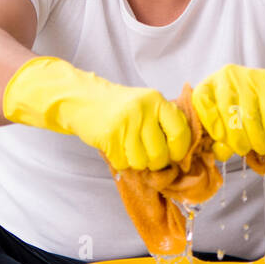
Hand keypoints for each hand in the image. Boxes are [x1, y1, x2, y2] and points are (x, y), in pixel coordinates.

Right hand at [2, 56, 191, 170]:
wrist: (83, 100)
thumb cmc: (119, 107)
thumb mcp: (146, 105)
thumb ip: (164, 122)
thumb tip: (181, 154)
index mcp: (156, 100)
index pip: (180, 133)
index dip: (178, 150)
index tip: (173, 154)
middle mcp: (142, 110)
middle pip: (159, 154)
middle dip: (154, 162)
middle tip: (146, 155)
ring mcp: (125, 123)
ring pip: (141, 162)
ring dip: (135, 162)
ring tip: (128, 148)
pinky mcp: (109, 136)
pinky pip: (123, 163)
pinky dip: (120, 161)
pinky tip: (115, 147)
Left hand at [191, 51, 264, 158]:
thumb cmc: (254, 112)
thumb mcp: (233, 122)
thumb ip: (223, 137)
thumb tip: (220, 153)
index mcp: (211, 85)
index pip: (201, 101)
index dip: (209, 121)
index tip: (218, 137)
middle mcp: (226, 76)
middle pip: (226, 112)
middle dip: (235, 138)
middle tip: (243, 151)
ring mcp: (249, 76)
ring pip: (247, 115)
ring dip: (255, 139)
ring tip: (261, 149)